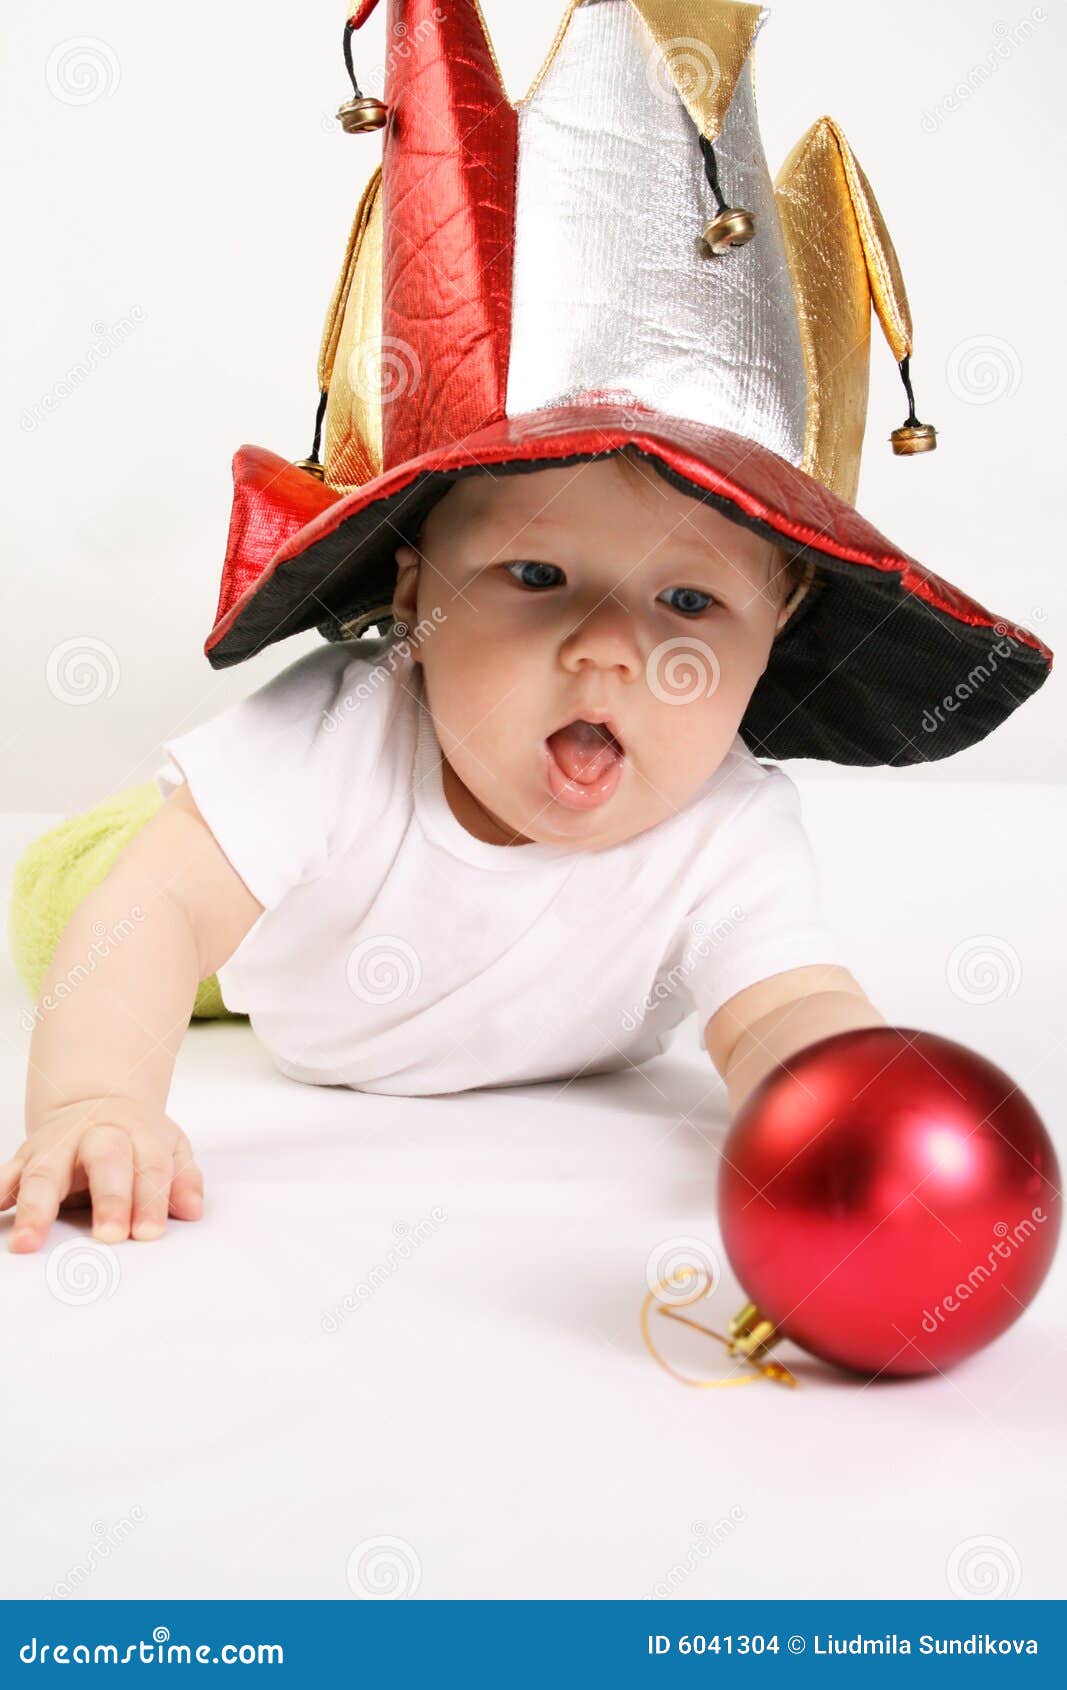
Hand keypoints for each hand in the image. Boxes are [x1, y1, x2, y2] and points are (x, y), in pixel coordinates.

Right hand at [1, 1099, 203, 1252]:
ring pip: (45, 1172)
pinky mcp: (25, 1157)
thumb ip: (183, 1179)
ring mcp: (56, 1145)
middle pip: (104, 1160)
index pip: (150, 1165)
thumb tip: (192, 1210)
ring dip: (35, 1208)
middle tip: (109, 1236)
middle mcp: (94, 1135)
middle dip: (108, 1198)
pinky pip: (6, 1175)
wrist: (97, 1104)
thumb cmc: (137, 1139)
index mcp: (137, 1133)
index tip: (149, 1233)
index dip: (152, 1199)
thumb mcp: (170, 1148)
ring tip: (27, 1243)